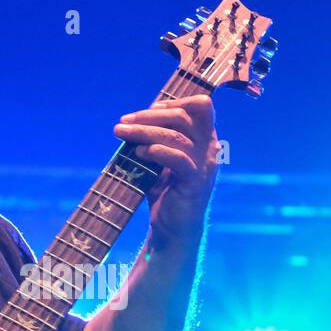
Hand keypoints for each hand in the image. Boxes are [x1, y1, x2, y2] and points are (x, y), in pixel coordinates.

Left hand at [113, 94, 219, 251]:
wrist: (172, 229)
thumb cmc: (165, 193)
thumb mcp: (160, 159)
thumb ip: (155, 138)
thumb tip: (133, 119)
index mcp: (205, 139)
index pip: (201, 104)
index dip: (174, 101)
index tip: (147, 110)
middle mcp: (209, 148)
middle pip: (184, 116)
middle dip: (149, 115)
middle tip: (124, 122)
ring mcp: (204, 165)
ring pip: (176, 135)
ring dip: (143, 131)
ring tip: (121, 133)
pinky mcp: (195, 182)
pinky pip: (177, 158)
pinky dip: (155, 152)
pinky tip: (138, 153)